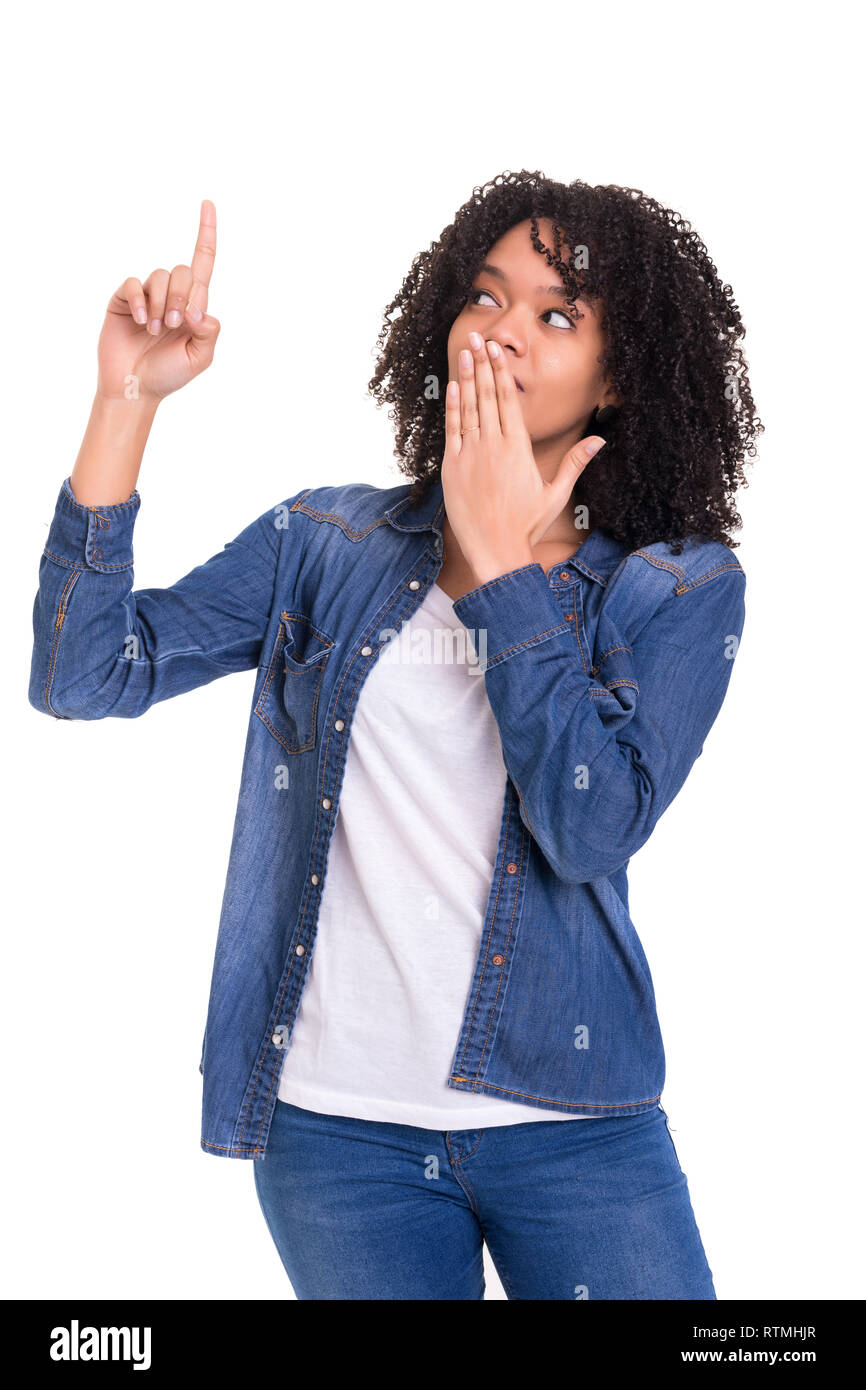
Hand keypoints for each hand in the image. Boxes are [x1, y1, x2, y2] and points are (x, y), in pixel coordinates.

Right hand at [95, 199, 219, 404]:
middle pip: (183, 270)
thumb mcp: (200, 357)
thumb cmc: (169, 375)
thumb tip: (200, 308)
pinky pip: (134, 284)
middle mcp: (171, 294)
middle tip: (174, 326)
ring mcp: (147, 296)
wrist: (135, 389)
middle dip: (182, 296)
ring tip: (156, 330)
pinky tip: (142, 323)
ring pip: (161, 275)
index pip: (203, 263)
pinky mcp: (124, 299)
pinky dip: (142, 301)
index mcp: (193, 305)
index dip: (206, 233)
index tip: (208, 203)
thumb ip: (209, 331)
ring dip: (162, 303)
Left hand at [442, 332, 605, 585]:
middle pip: (488, 396)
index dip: (502, 372)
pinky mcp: (452, 468)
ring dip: (467, 377)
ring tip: (466, 352)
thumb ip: (576, 462)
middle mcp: (493, 446)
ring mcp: (470, 455)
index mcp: (519, 448)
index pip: (509, 400)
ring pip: (468, 408)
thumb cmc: (526, 525)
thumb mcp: (556, 493)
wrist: (496, 551)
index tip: (497, 351)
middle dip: (483, 365)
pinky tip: (454, 386)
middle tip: (478, 338)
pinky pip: (451, 430)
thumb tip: (602, 440)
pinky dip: (452, 407)